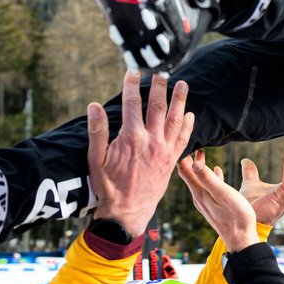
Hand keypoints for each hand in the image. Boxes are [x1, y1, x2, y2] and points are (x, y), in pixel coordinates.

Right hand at [87, 72, 193, 235]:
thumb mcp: (96, 159)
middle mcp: (151, 141)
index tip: (132, 71)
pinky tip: (190, 115)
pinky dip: (188, 125)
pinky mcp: (172, 161)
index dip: (131, 85)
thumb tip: (94, 106)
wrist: (127, 211)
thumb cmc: (108, 186)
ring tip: (183, 85)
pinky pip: (184, 139)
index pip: (132, 103)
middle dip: (160, 87)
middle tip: (161, 73)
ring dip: (180, 101)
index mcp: (132, 137)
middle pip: (158, 107)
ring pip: (175, 119)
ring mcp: (164, 150)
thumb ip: (97, 131)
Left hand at [178, 150, 259, 250]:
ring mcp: (205, 202)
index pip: (184, 170)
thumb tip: (194, 162)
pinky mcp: (213, 206)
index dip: (183, 153)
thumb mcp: (224, 194)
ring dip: (198, 165)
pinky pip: (207, 186)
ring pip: (197, 179)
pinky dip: (208, 175)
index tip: (186, 139)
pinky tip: (216, 170)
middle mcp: (199, 197)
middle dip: (189, 157)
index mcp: (200, 193)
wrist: (242, 241)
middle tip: (193, 140)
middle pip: (188, 173)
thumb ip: (209, 179)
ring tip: (202, 152)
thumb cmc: (237, 217)